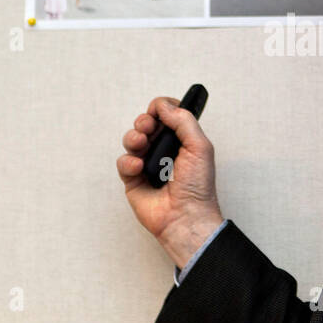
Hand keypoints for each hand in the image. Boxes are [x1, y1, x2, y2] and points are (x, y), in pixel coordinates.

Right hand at [117, 97, 223, 267]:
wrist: (186, 217)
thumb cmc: (198, 187)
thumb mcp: (199, 147)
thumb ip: (183, 121)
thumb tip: (163, 105)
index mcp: (182, 142)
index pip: (167, 116)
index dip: (162, 109)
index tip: (160, 110)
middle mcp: (164, 152)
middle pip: (146, 124)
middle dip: (144, 121)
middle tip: (148, 126)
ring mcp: (148, 165)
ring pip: (132, 140)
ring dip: (134, 136)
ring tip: (141, 142)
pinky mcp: (133, 180)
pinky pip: (123, 162)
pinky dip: (128, 161)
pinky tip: (138, 166)